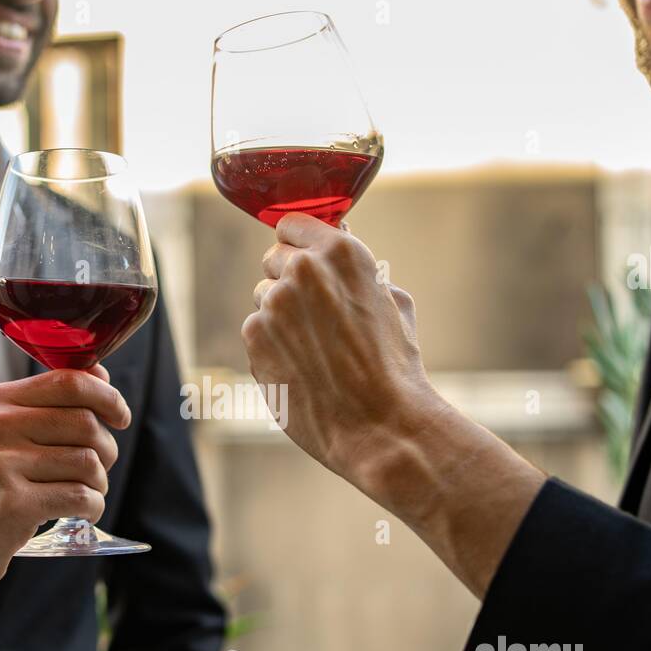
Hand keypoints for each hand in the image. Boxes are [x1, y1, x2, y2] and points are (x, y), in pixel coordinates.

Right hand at [0, 365, 129, 622]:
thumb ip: (41, 406)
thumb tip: (100, 377)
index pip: (67, 381)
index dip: (107, 396)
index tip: (120, 415)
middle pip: (85, 423)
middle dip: (106, 449)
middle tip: (98, 469)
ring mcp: (1, 465)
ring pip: (87, 462)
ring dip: (99, 483)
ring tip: (85, 494)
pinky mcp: (13, 505)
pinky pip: (80, 496)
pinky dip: (92, 507)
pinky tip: (82, 513)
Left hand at [241, 213, 544, 597]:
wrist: (381, 426)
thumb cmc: (395, 368)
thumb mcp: (393, 302)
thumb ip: (359, 267)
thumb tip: (342, 237)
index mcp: (340, 252)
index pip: (291, 224)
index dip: (299, 245)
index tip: (306, 262)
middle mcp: (302, 270)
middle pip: (274, 260)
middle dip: (289, 281)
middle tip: (317, 317)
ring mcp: (273, 304)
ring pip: (263, 298)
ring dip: (280, 316)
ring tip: (316, 351)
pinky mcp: (254, 339)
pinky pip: (255, 332)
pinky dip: (272, 347)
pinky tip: (301, 369)